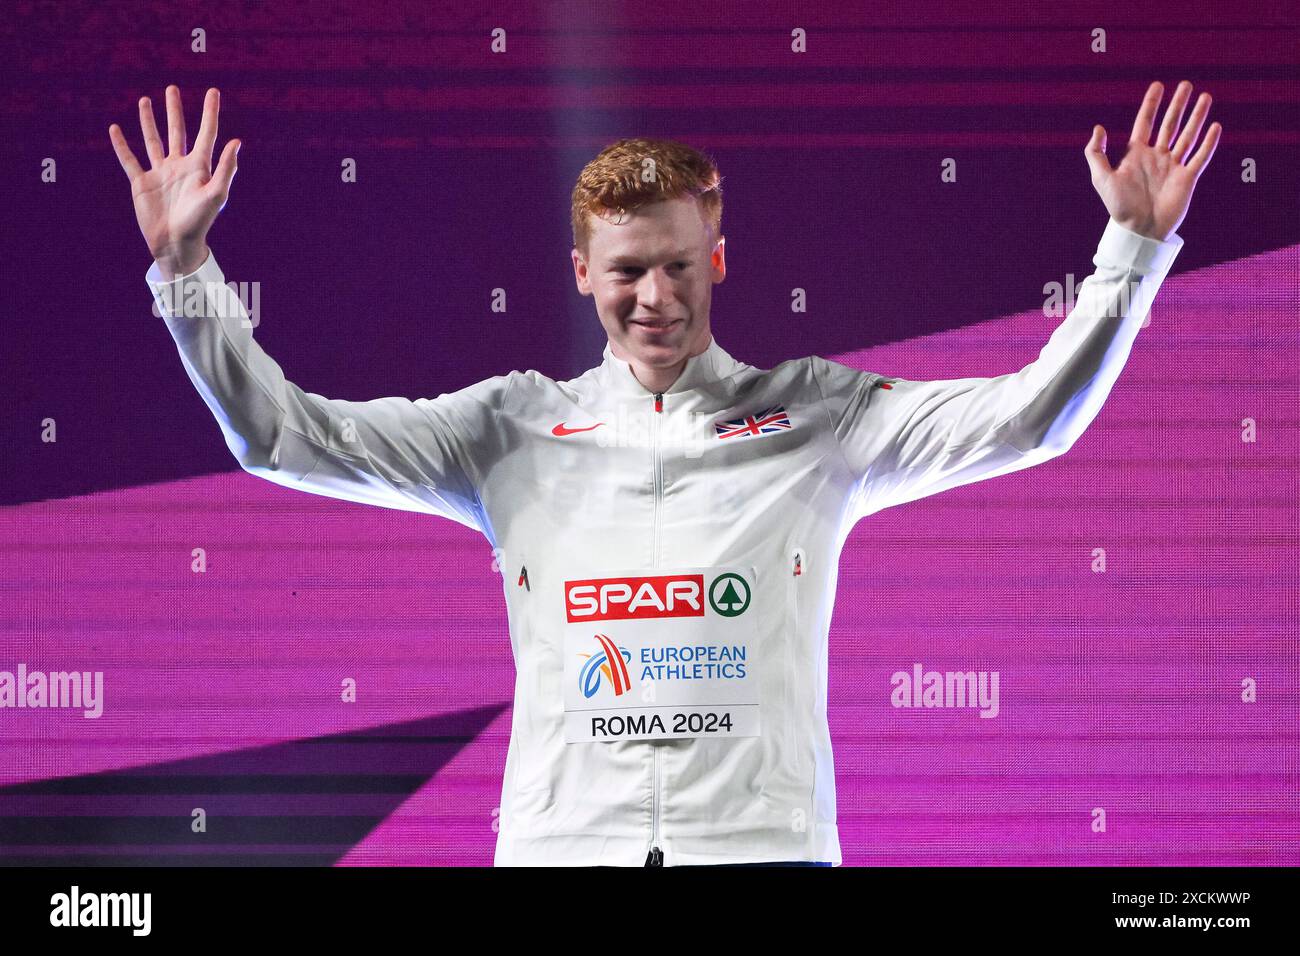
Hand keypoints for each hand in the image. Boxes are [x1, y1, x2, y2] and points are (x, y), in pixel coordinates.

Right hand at [109, 85, 239, 274]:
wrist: (175, 243)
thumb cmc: (199, 222)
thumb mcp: (216, 194)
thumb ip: (226, 168)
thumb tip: (237, 141)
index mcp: (199, 167)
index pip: (206, 133)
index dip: (210, 113)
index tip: (213, 92)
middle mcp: (179, 166)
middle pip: (176, 131)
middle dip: (174, 110)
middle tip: (172, 88)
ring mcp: (159, 173)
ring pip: (152, 140)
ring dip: (148, 121)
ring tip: (144, 100)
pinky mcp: (141, 183)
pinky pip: (129, 159)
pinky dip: (121, 145)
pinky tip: (116, 129)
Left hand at [1084, 80, 1220, 240]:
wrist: (1139, 231)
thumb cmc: (1119, 208)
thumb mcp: (1101, 179)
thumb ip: (1096, 154)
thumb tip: (1098, 128)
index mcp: (1136, 154)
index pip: (1145, 122)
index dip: (1151, 104)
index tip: (1158, 86)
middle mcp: (1156, 157)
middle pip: (1169, 124)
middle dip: (1178, 105)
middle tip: (1186, 85)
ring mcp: (1173, 166)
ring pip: (1188, 135)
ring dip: (1197, 117)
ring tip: (1205, 97)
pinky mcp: (1187, 178)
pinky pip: (1200, 156)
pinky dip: (1209, 142)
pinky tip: (1215, 126)